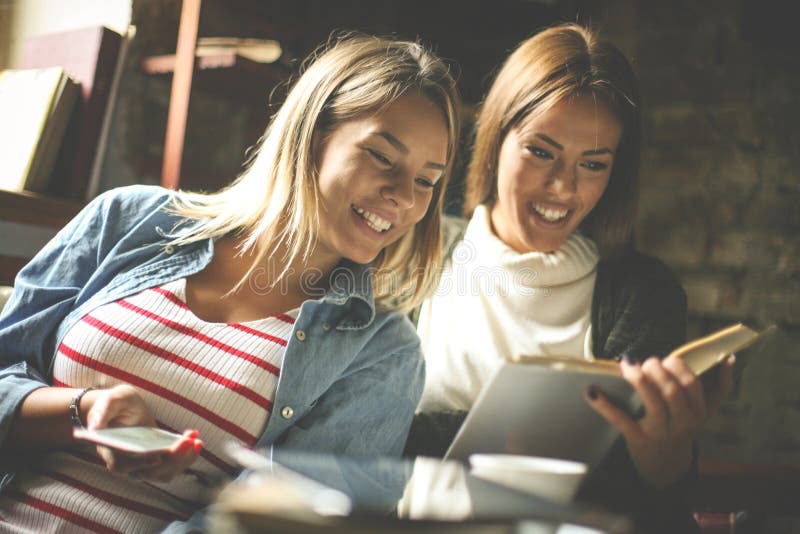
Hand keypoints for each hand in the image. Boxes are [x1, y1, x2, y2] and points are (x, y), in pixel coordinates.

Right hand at [82, 385, 203, 481]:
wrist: (123, 409)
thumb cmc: (114, 404)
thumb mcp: (109, 400)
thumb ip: (102, 411)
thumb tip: (94, 427)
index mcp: (110, 452)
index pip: (123, 464)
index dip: (139, 463)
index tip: (157, 456)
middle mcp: (127, 464)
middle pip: (150, 472)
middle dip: (171, 459)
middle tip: (188, 442)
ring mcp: (143, 465)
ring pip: (165, 472)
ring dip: (183, 460)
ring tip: (196, 441)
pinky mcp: (158, 461)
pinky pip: (174, 466)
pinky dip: (187, 456)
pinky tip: (196, 439)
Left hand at [586, 354, 733, 487]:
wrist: (666, 467)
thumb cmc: (681, 428)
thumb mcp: (704, 412)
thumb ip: (720, 388)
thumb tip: (729, 360)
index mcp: (697, 412)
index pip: (692, 385)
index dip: (678, 367)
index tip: (667, 359)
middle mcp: (681, 423)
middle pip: (672, 392)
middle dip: (658, 371)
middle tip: (648, 361)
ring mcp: (659, 432)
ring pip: (653, 403)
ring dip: (639, 380)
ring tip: (628, 365)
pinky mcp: (637, 439)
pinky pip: (621, 420)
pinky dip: (604, 405)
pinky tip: (591, 391)